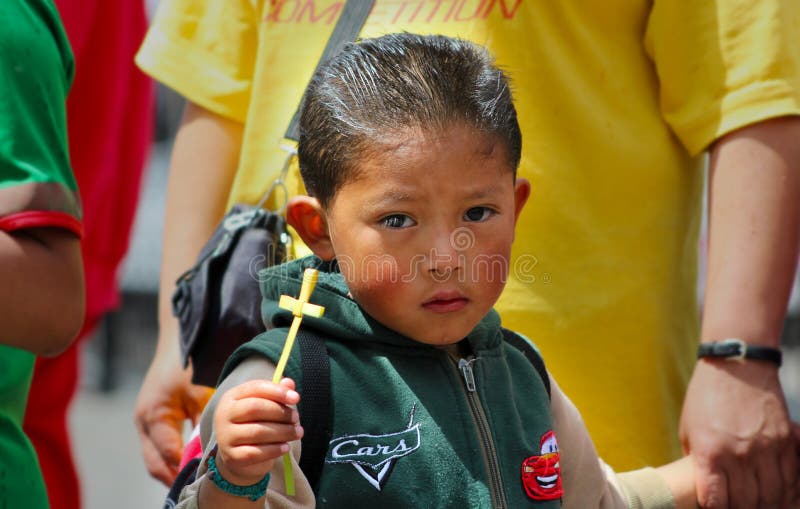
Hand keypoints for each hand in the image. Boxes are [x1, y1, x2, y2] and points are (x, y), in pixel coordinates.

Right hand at [134, 337, 213, 484]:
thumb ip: (203, 423)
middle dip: (175, 477)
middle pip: (155, 464)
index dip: (186, 469)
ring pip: (154, 458)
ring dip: (171, 469)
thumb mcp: (200, 393)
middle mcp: (143, 423)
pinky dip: (170, 457)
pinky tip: (189, 461)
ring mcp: (143, 422)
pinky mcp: (150, 418)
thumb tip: (211, 450)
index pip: (168, 455)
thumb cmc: (189, 365)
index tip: (205, 478)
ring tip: (195, 479)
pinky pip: (157, 447)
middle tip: (199, 486)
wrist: (178, 341)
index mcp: (153, 417)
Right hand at [213, 378, 302, 485]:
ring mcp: (225, 437)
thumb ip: (276, 393)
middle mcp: (224, 415)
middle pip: (254, 408)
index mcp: (232, 397)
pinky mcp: (232, 457)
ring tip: (298, 432)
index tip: (296, 398)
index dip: (277, 391)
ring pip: (257, 432)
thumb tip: (289, 383)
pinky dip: (274, 449)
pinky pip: (255, 453)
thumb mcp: (265, 406)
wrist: (239, 456)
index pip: (255, 388)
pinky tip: (286, 447)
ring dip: (283, 432)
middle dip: (280, 412)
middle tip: (296, 418)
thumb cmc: (255, 424)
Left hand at [680, 359, 796, 508]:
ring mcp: (766, 449)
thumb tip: (704, 485)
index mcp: (710, 453)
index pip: (716, 501)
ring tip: (760, 504)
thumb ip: (697, 460)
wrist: (736, 366)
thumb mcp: (690, 430)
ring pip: (773, 495)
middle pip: (748, 503)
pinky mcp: (785, 441)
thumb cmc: (705, 398)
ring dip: (767, 505)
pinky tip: (781, 495)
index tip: (717, 508)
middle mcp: (739, 455)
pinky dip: (787, 491)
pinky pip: (792, 478)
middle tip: (739, 507)